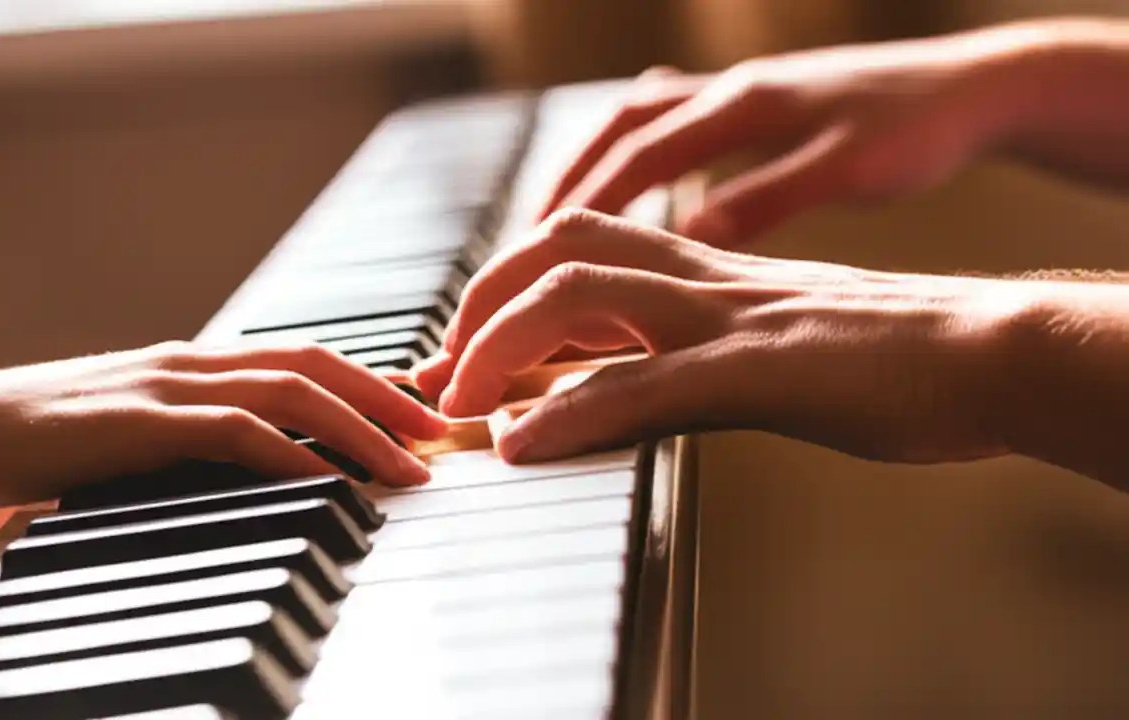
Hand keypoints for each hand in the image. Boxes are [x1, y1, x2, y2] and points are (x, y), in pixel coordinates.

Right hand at [0, 341, 446, 511]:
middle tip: (445, 437)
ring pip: (289, 393)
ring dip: (359, 431)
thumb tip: (281, 458)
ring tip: (409, 468)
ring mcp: (169, 387)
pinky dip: (288, 454)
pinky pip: (231, 431)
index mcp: (205, 361)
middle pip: (318, 366)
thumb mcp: (151, 426)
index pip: (310, 359)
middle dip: (391, 400)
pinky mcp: (139, 423)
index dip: (375, 382)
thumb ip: (211, 431)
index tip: (428, 414)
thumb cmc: (65, 437)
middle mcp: (198, 362)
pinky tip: (327, 479)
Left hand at [415, 210, 1029, 464]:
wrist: (990, 349)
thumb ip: (698, 350)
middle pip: (559, 249)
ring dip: (499, 345)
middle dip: (480, 303)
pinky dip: (569, 412)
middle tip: (439, 373)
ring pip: (581, 294)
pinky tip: (521, 445)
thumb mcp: (772, 340)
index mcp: (709, 270)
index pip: (581, 252)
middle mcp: (705, 279)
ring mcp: (730, 317)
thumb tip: (632, 386)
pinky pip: (644, 382)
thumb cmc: (889, 354)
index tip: (454, 352)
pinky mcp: (761, 369)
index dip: (502, 293)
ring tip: (459, 403)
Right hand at [538, 32, 1023, 245]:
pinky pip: (672, 125)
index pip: (640, 153)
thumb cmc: (921, 128)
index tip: (541, 251)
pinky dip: (635, 157)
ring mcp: (740, 93)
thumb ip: (765, 199)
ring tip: (557, 219)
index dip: (586, 202)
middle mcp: (731, 90)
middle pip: (620, 129)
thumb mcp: (848, 173)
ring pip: (639, 122)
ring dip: (593, 166)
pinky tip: (632, 188)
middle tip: (526, 237)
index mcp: (746, 105)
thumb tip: (688, 234)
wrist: (975, 85)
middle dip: (567, 182)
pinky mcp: (756, 107)